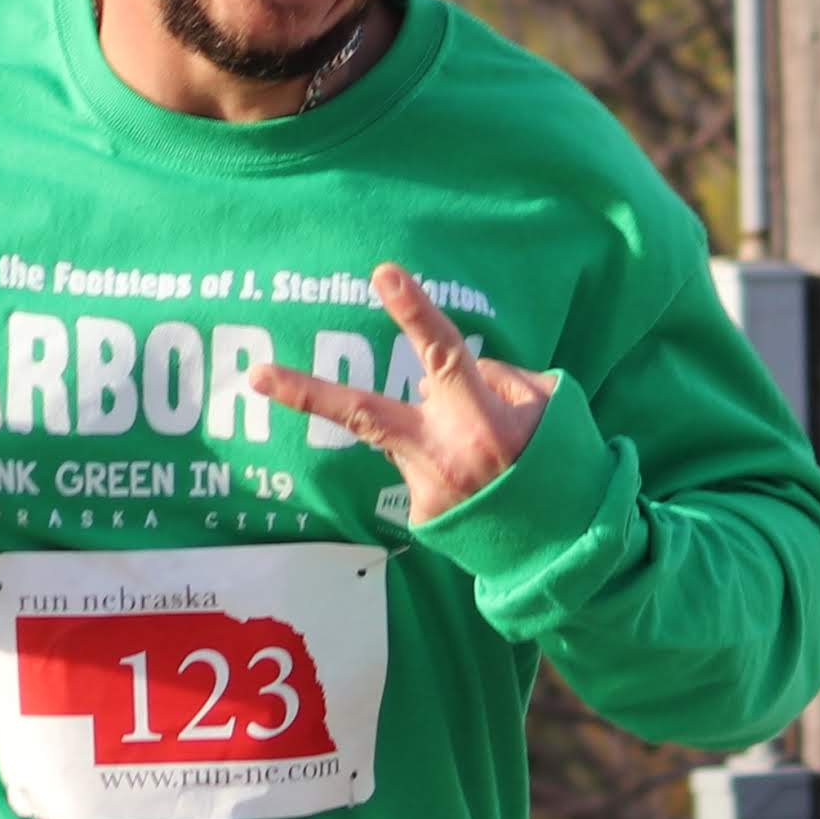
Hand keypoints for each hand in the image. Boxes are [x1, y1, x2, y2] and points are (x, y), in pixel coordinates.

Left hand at [250, 262, 552, 520]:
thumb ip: (495, 377)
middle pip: (362, 413)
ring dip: (427, 425)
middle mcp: (444, 454)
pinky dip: (446, 460)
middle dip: (305, 392)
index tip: (383, 273)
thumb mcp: (550, 406)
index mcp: (484, 419)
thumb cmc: (561, 464)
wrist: (565, 545)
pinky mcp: (420, 516)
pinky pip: (422, 464)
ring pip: (402, 430)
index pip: (443, 352)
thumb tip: (435, 375)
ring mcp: (425, 489)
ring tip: (485, 454)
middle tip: (254, 373)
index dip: (414, 311)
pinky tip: (480, 484)